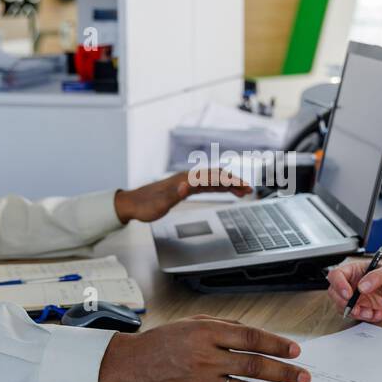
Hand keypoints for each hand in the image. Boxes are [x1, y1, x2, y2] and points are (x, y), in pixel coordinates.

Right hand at [97, 316, 308, 381]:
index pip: (251, 338)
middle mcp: (205, 357)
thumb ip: (226, 326)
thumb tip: (257, 336)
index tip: (294, 350)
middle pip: (254, 365)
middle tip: (303, 376)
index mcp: (206, 333)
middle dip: (284, 372)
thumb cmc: (164, 340)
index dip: (277, 344)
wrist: (133, 365)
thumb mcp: (193, 321)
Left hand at [113, 169, 249, 223]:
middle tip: (249, 189)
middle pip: (216, 176)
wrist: (132, 203)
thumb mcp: (159, 204)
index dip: (230, 182)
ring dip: (229, 184)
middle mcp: (187, 178)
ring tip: (243, 191)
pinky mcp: (184, 187)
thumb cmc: (145, 205)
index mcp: (185, 180)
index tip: (243, 187)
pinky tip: (225, 190)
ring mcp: (186, 181)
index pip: (213, 178)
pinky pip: (206, 185)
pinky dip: (219, 187)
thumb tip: (186, 186)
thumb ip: (174, 194)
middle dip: (234, 181)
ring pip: (213, 180)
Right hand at [326, 260, 381, 321]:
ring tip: (371, 312)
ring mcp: (356, 298)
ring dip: (356, 313)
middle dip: (343, 303)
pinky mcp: (362, 309)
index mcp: (355, 271)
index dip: (338, 284)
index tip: (348, 294)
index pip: (337, 275)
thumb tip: (362, 286)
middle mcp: (352, 284)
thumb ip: (376, 276)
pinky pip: (357, 316)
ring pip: (343, 307)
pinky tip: (377, 314)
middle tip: (357, 307)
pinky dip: (366, 318)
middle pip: (334, 293)